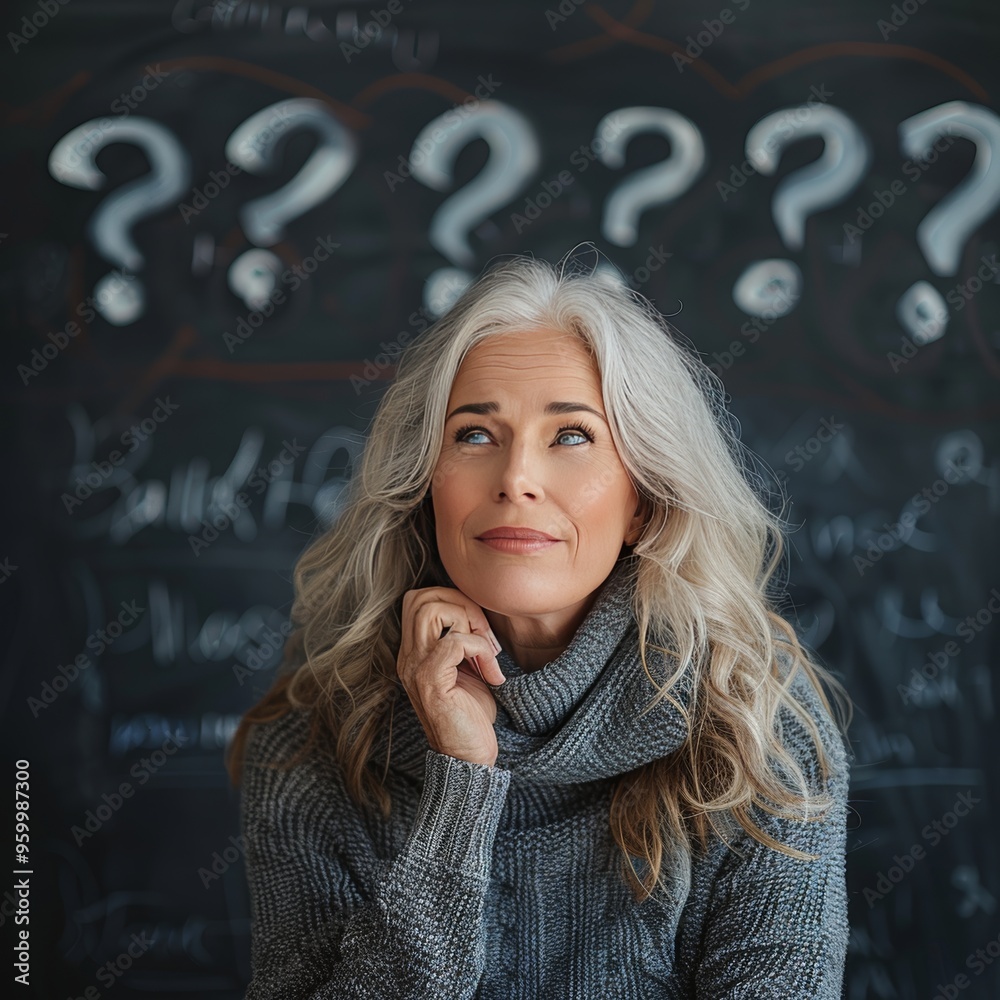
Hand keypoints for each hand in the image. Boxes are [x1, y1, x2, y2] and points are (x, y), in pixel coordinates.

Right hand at [396, 586, 505, 766]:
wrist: (468, 758)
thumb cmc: (470, 715)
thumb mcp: (466, 669)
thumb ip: (463, 640)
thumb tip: (480, 612)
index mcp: (415, 652)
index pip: (418, 599)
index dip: (452, 599)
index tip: (479, 628)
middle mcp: (409, 656)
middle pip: (420, 597)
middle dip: (459, 602)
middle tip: (483, 633)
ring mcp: (416, 668)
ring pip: (430, 610)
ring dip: (467, 621)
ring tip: (485, 649)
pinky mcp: (431, 681)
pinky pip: (454, 642)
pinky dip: (480, 649)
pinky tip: (493, 674)